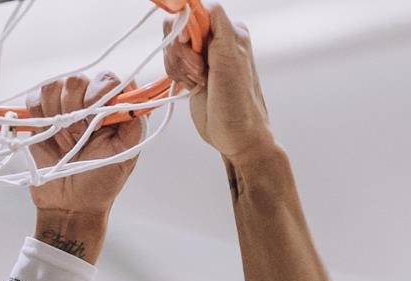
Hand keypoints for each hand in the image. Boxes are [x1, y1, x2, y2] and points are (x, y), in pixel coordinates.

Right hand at [23, 73, 145, 216]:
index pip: (109, 79)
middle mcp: (90, 100)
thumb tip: (132, 100)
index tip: (96, 123)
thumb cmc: (101, 181)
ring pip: (55, 85)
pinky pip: (35, 96)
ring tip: (66, 142)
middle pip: (77, 80)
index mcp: (114, 107)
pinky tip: (49, 134)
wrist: (70, 203)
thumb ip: (134, 125)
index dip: (99, 95)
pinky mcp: (41, 113)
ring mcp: (64, 104)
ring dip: (58, 116)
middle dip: (75, 112)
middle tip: (79, 139)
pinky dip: (39, 114)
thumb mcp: (126, 155)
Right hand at [164, 4, 274, 162]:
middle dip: (182, 52)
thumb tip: (198, 3)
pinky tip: (192, 87)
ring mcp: (202, 55)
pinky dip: (176, 75)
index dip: (186, 28)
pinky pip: (171, 61)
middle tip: (199, 72)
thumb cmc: (239, 106)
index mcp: (230, 30)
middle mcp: (216, 39)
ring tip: (198, 82)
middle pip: (179, 27)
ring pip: (171, 45)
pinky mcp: (191, 70)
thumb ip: (217, 26)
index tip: (189, 47)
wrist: (235, 138)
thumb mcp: (230, 60)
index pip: (196, 11)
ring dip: (179, 66)